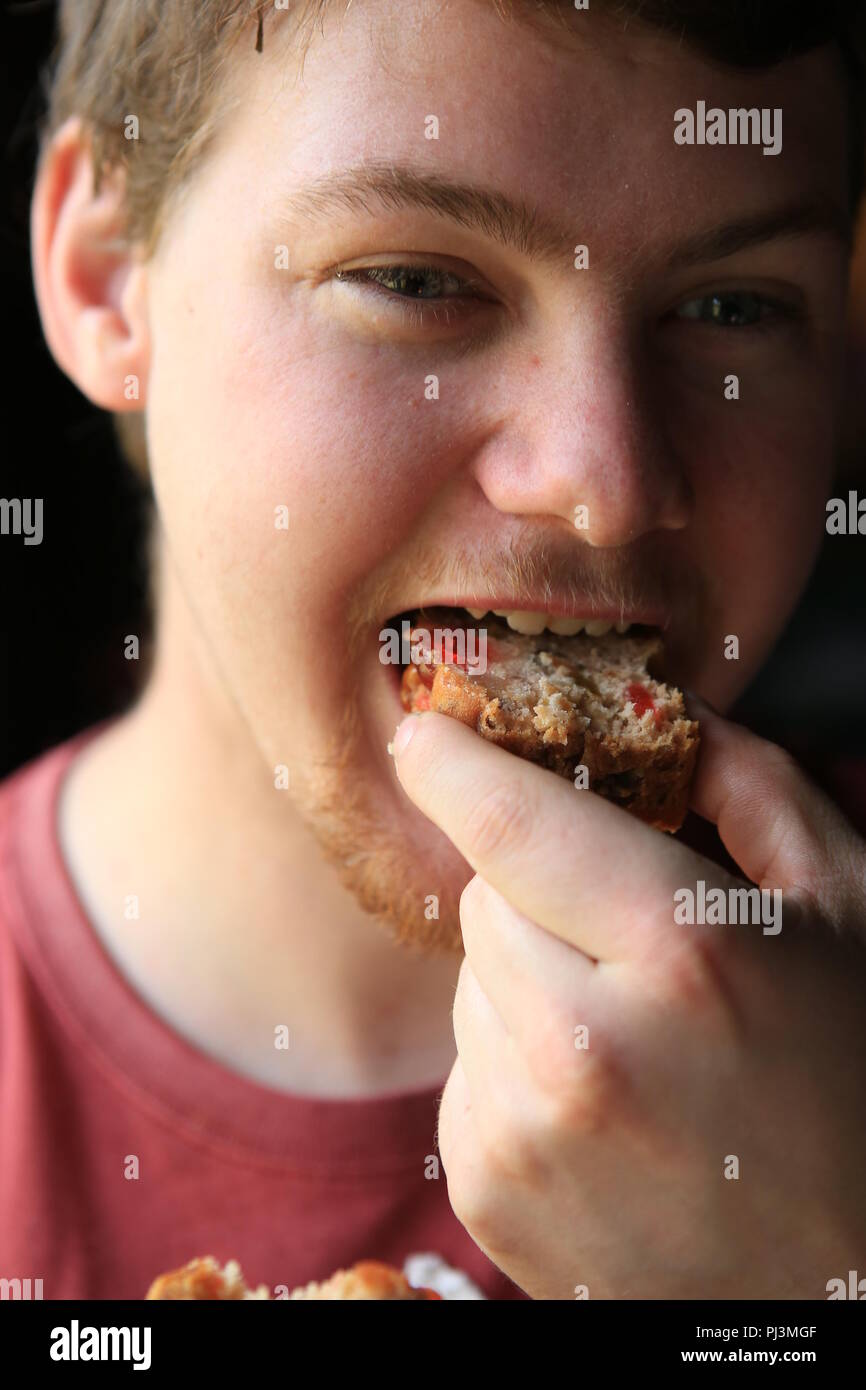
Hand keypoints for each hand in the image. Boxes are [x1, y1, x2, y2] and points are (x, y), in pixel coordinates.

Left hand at [391, 702, 865, 1298]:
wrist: (840, 1289)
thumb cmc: (855, 1080)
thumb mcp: (848, 908)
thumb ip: (754, 788)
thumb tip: (663, 716)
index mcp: (684, 951)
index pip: (513, 821)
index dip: (453, 763)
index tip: (422, 735)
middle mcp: (586, 1047)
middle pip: (486, 898)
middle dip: (538, 894)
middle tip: (625, 941)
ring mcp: (526, 1131)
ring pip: (469, 981)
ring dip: (526, 980)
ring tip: (629, 1037)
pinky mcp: (487, 1191)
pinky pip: (464, 1066)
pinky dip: (514, 1062)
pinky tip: (601, 1102)